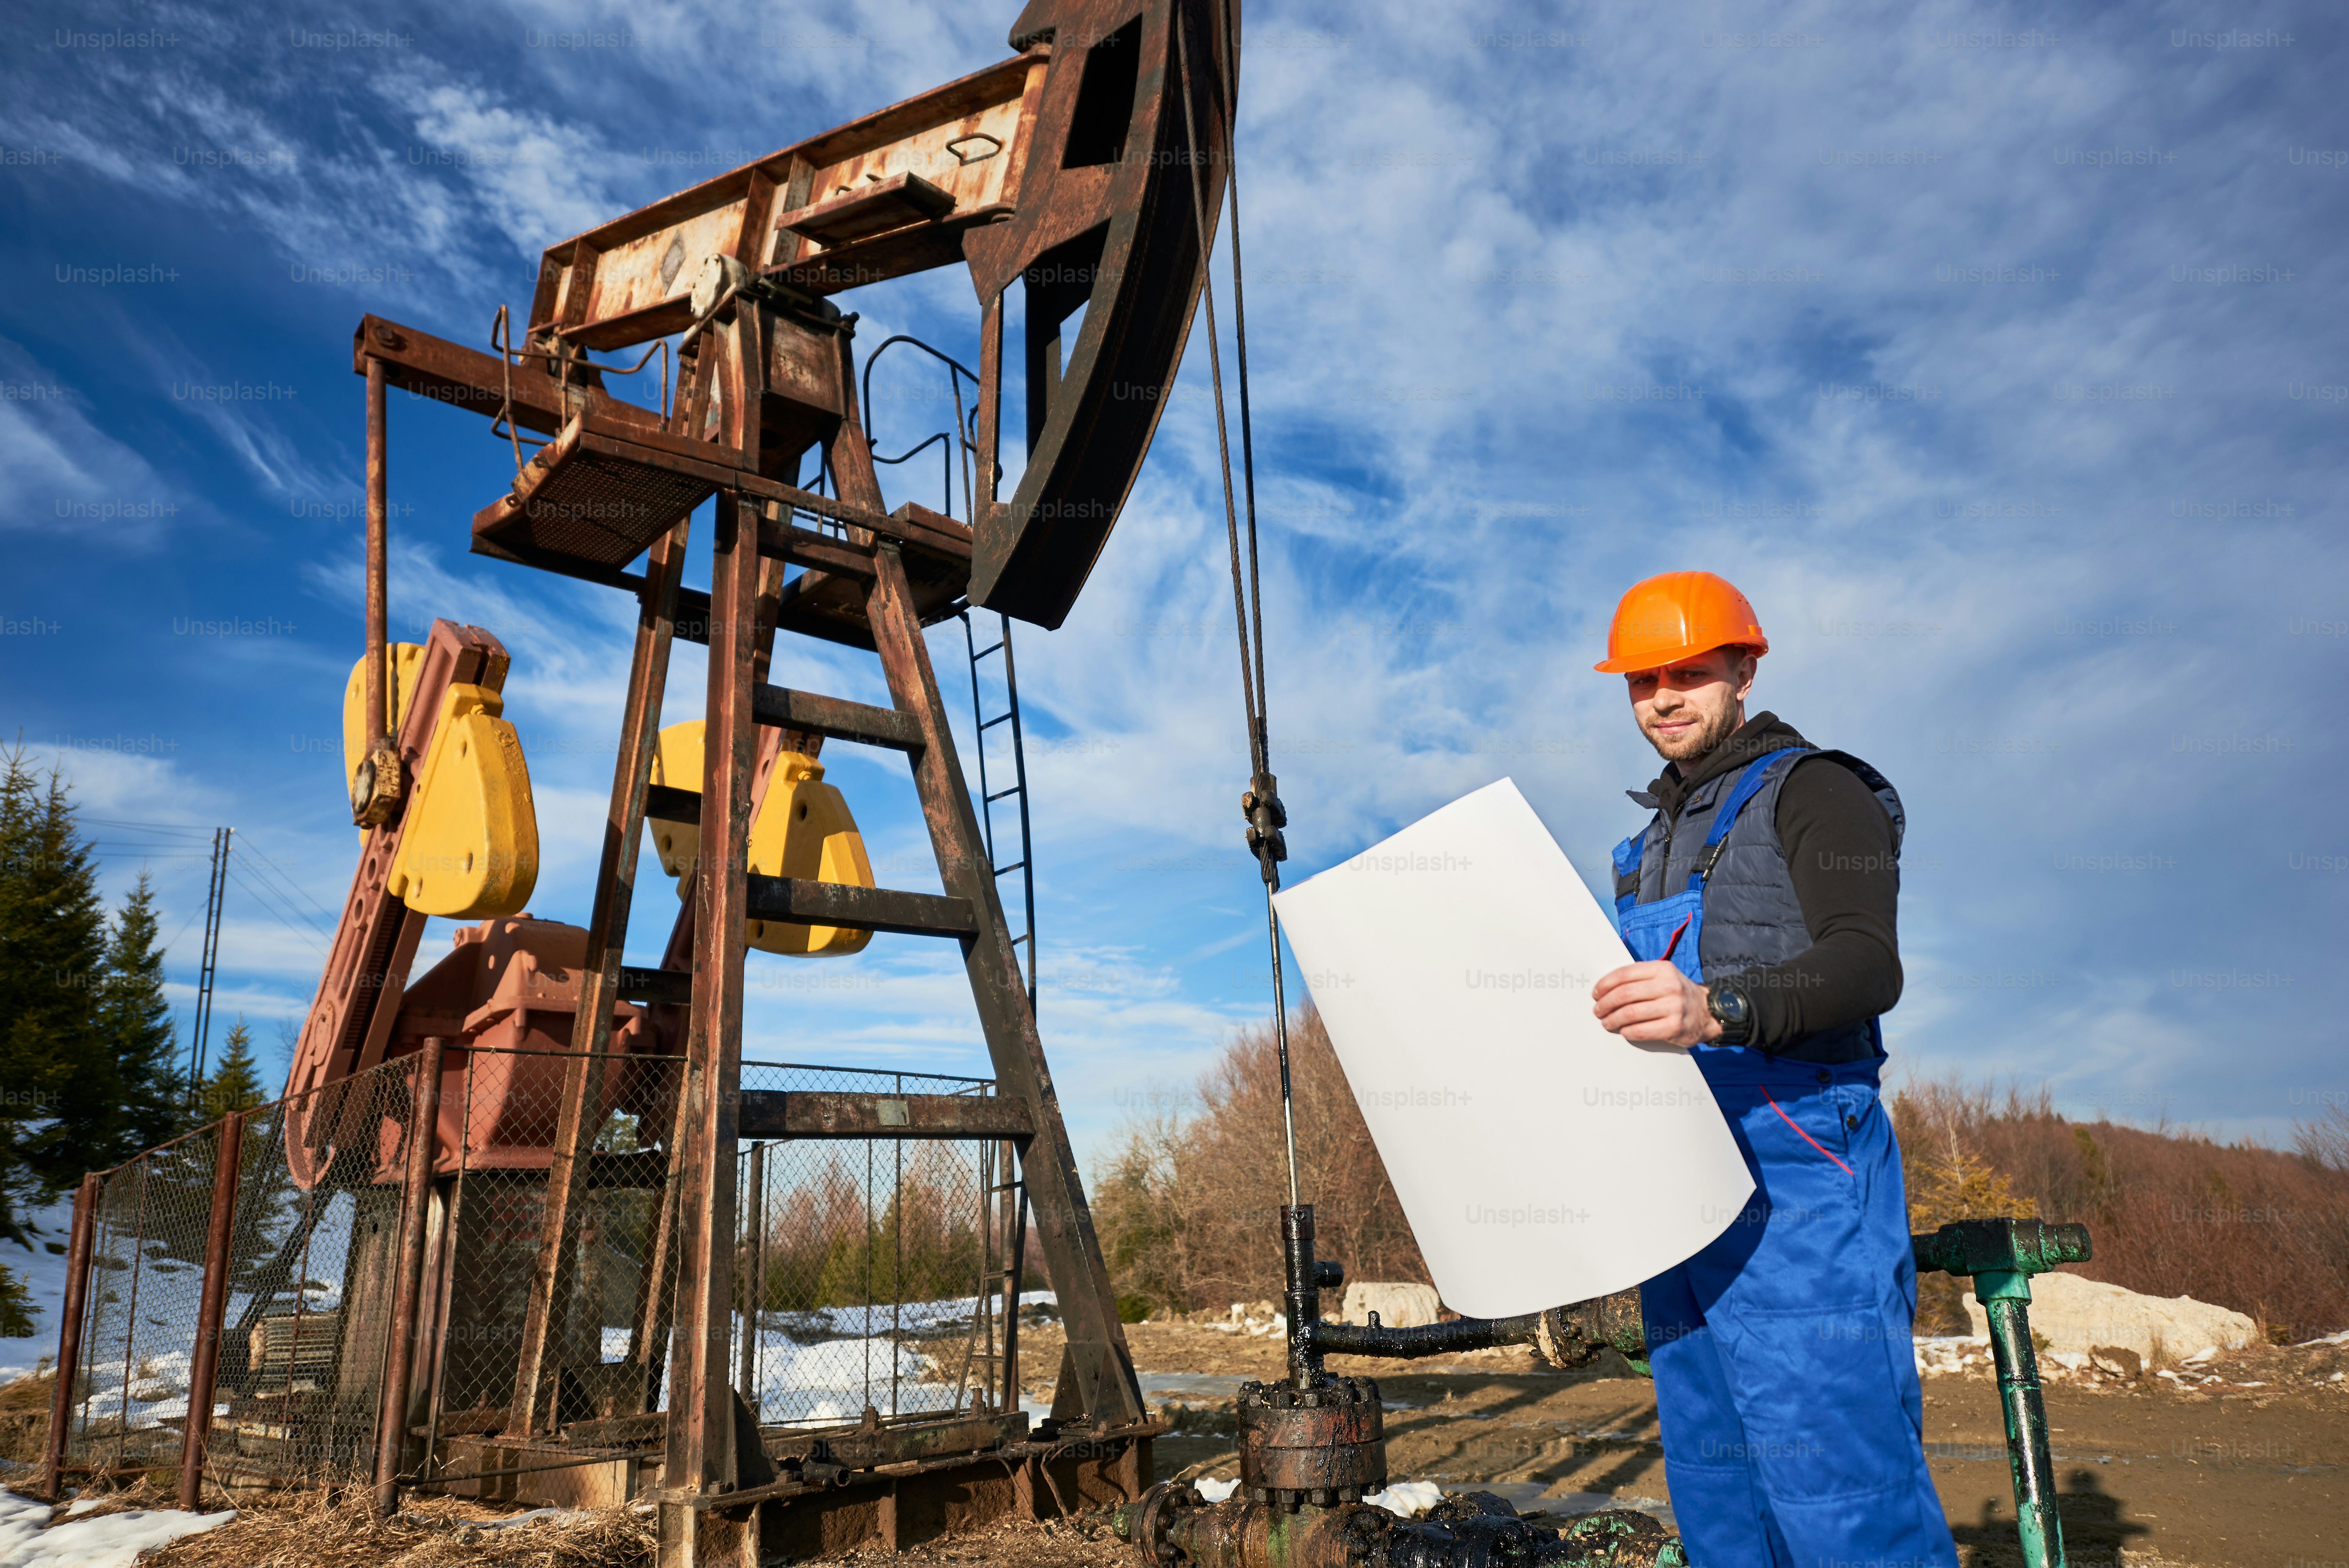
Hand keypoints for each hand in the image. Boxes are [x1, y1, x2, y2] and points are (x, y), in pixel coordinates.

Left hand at [1591, 960, 1720, 1048]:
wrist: (1707, 1012)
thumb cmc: (1677, 994)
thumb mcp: (1663, 977)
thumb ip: (1639, 978)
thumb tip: (1605, 988)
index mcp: (1662, 969)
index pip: (1625, 974)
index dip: (1605, 984)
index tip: (1596, 994)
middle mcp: (1669, 986)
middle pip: (1625, 994)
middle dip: (1605, 1004)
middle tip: (1598, 1011)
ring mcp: (1673, 1007)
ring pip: (1631, 1013)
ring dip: (1612, 1019)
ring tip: (1607, 1022)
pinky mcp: (1675, 1027)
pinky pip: (1641, 1031)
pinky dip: (1627, 1032)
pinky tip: (1623, 1031)